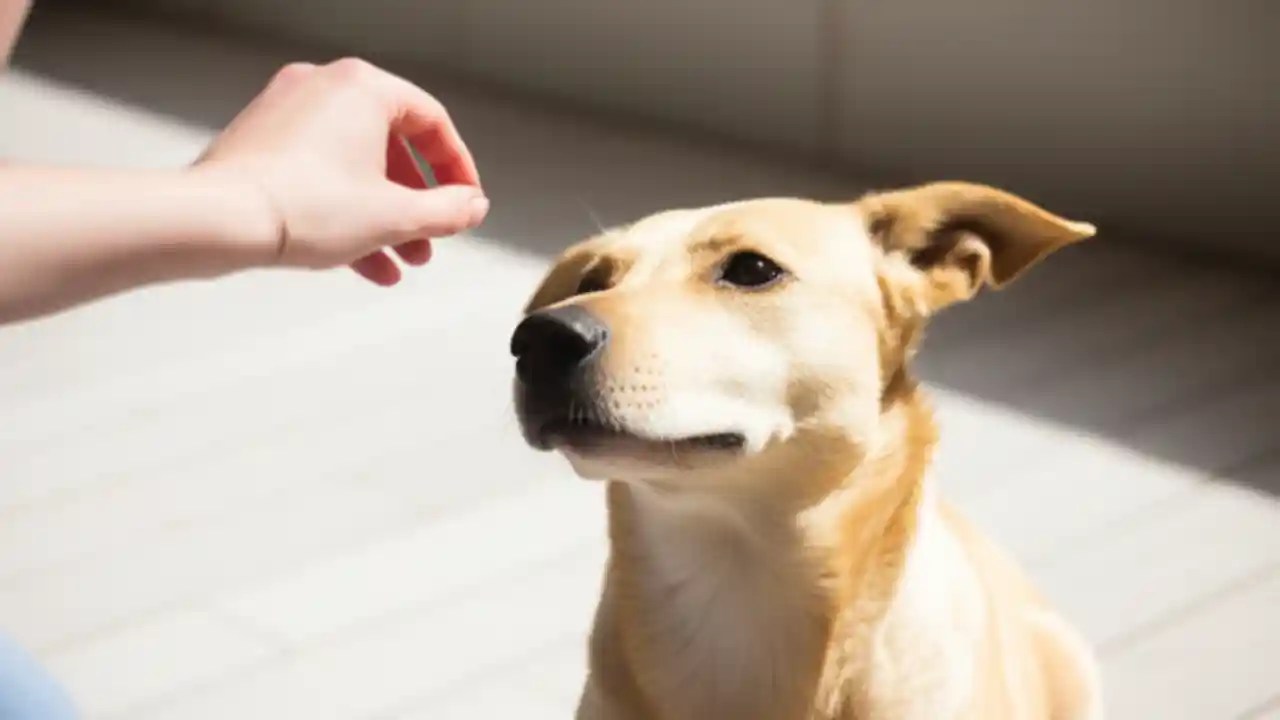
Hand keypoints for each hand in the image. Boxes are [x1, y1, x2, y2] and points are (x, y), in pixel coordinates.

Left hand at [194, 58, 486, 285]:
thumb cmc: (299, 206)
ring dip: (383, 214)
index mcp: (362, 88)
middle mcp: (323, 88)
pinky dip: (345, 209)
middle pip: (392, 146)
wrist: (217, 222)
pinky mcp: (262, 142)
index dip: (458, 169)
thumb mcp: (395, 217)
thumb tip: (470, 206)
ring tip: (399, 258)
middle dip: (416, 203)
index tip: (464, 201)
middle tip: (430, 236)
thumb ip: (446, 211)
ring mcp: (287, 113)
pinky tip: (360, 257)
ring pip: (355, 165)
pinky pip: (320, 173)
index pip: (432, 122)